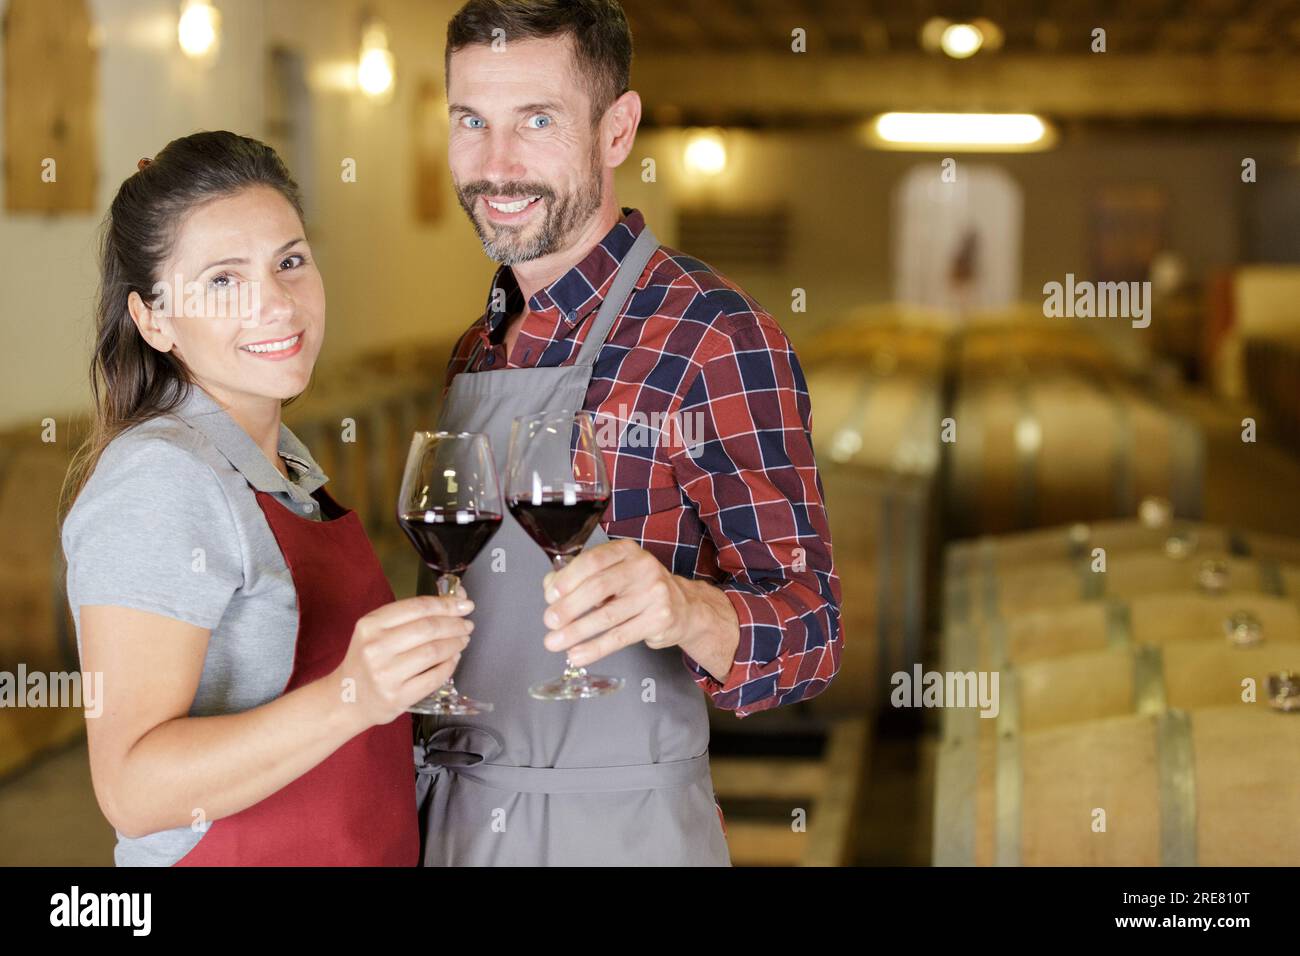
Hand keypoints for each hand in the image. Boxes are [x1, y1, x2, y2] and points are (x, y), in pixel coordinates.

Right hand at [332, 593, 474, 727]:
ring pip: (434, 652)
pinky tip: (454, 658)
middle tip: (467, 625)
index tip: (465, 604)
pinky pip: (434, 677)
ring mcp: (386, 674)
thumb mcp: (377, 631)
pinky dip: (450, 665)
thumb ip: (412, 615)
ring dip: (455, 644)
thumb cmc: (367, 659)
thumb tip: (456, 600)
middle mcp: (376, 648)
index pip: (417, 607)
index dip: (446, 604)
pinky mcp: (398, 697)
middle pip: (428, 628)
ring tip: (463, 640)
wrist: (347, 699)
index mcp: (370, 625)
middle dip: (455, 624)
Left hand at [540, 539, 739, 678]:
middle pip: (598, 587)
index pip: (593, 560)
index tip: (550, 596)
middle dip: (569, 607)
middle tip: (549, 621)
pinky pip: (620, 637)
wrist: (683, 607)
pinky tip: (577, 655)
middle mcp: (643, 568)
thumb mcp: (612, 574)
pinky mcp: (659, 620)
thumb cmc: (638, 589)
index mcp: (626, 551)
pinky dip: (594, 648)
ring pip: (607, 616)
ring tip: (554, 643)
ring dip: (576, 632)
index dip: (568, 578)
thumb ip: (579, 578)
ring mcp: (654, 594)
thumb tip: (550, 589)